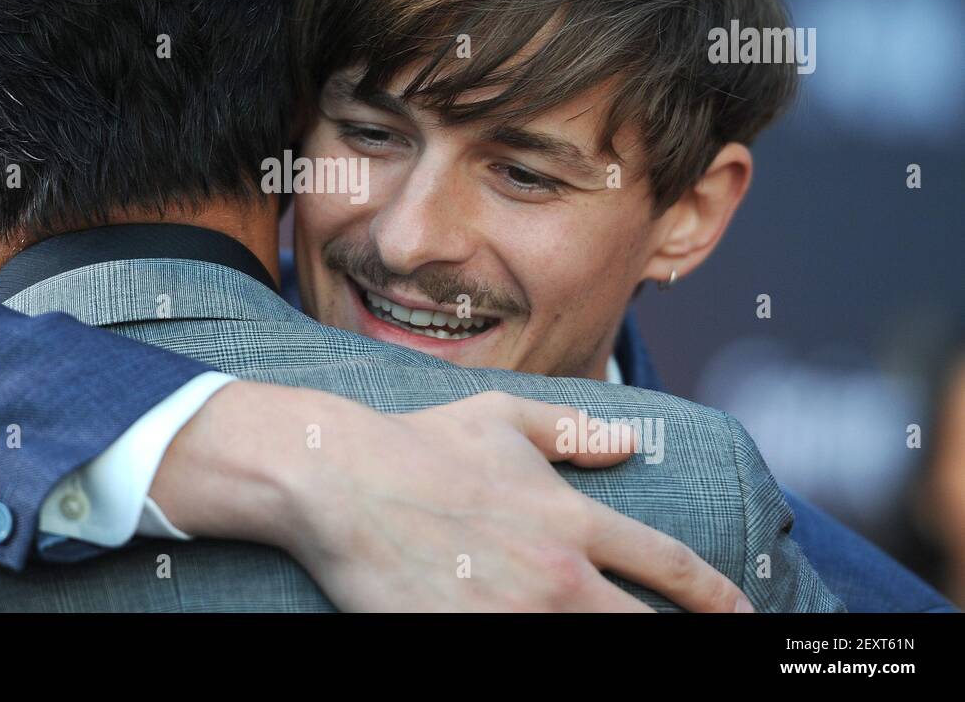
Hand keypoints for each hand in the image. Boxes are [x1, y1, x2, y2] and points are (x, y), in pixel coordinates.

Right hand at [152, 383, 752, 611]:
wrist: (337, 480)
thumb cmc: (417, 443)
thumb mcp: (500, 417)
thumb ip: (573, 430)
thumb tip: (629, 442)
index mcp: (570, 517)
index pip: (667, 564)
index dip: (714, 594)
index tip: (740, 611)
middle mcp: (557, 574)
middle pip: (644, 626)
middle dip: (685, 638)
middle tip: (714, 645)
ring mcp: (513, 616)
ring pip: (594, 648)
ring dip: (622, 647)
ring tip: (643, 653)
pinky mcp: (466, 639)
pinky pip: (522, 660)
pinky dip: (551, 657)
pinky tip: (558, 650)